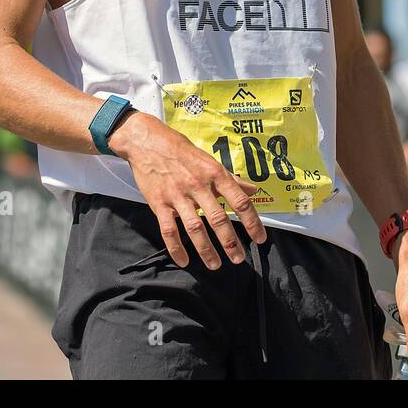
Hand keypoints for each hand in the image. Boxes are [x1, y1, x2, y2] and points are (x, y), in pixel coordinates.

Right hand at [112, 110, 266, 269]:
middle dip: (230, 242)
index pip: (239, 201)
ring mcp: (177, 195)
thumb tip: (253, 190)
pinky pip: (169, 231)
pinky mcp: (159, 204)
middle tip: (239, 258)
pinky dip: (176, 249)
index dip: (252, 222)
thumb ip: (231, 178)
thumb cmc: (182, 151)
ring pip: (195, 228)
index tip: (260, 238)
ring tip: (216, 265)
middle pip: (218, 218)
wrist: (147, 142)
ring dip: (207, 250)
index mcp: (215, 173)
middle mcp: (198, 185)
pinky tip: (185, 261)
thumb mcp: (210, 160)